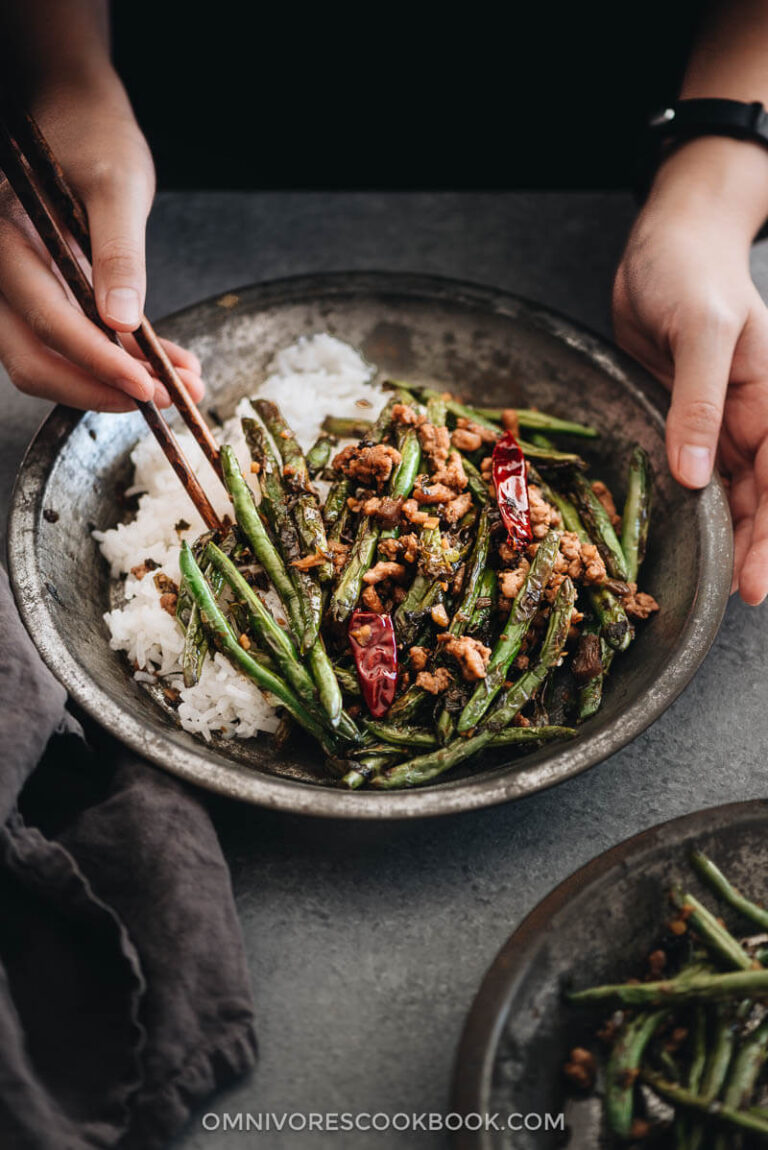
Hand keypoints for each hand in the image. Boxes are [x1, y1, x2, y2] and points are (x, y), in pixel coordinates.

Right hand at [0, 75, 203, 411]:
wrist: (80, 116)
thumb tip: (122, 323)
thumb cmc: (94, 136)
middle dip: (100, 388)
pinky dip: (122, 360)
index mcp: (5, 241)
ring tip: (183, 386)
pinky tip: (171, 366)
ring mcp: (25, 288)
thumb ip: (117, 254)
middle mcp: (3, 273)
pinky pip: (78, 342)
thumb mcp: (117, 187)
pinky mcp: (51, 295)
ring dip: (117, 381)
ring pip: (56, 358)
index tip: (143, 388)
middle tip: (165, 400)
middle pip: (34, 357)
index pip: (44, 319)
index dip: (93, 361)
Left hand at [613, 137, 767, 605]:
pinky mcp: (687, 421)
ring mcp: (719, 422)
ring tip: (719, 580)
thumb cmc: (690, 272)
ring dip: (729, 533)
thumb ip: (700, 402)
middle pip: (762, 496)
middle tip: (739, 595)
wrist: (664, 245)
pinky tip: (692, 533)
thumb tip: (697, 476)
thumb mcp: (703, 330)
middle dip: (755, 546)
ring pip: (732, 492)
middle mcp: (751, 417)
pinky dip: (698, 504)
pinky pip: (698, 472)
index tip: (756, 583)